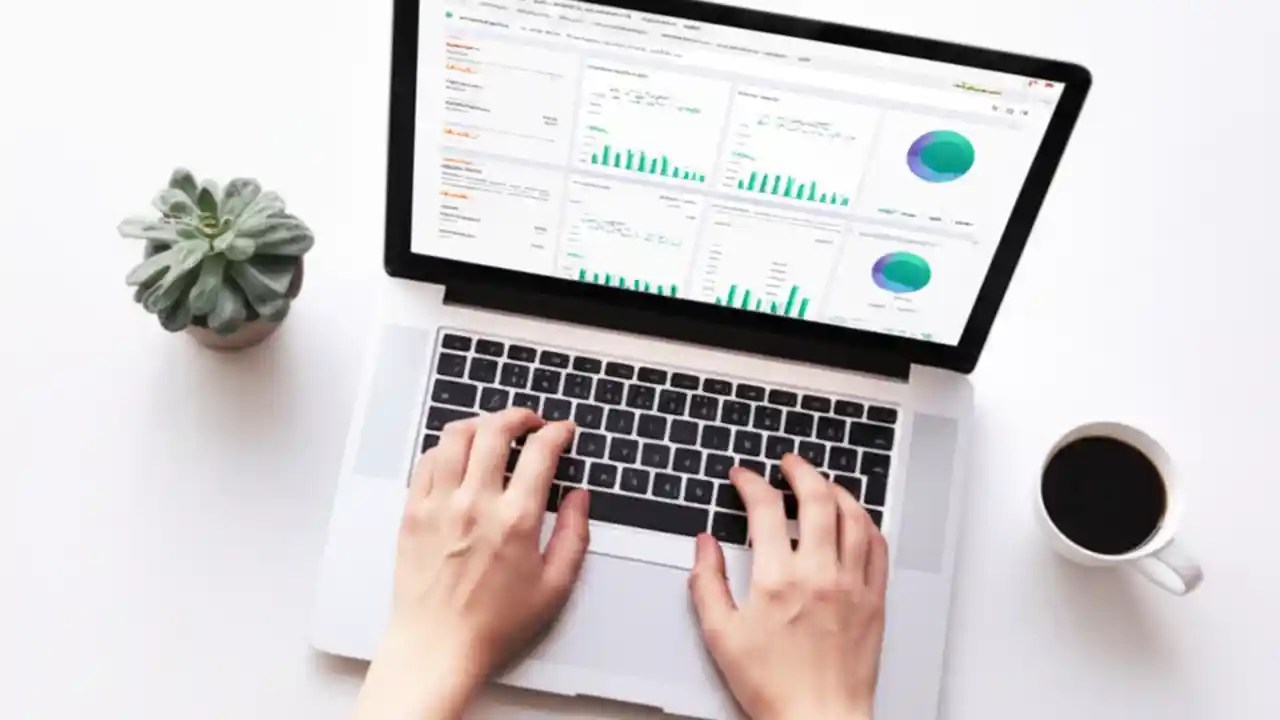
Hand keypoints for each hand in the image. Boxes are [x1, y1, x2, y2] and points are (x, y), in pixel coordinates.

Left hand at [354, 409, 589, 719]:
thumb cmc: (494, 625)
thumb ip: (575, 535)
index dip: (557, 432)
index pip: (541, 452)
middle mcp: (476, 504)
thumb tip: (580, 497)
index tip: (563, 431)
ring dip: (481, 423)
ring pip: (456, 436)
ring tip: (494, 429)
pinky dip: (445, 448)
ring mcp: (440, 505)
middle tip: (531, 421)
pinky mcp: (413, 513)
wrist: (438, 647)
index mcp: (516, 520)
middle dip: (520, 415)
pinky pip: (426, 461)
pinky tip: (458, 456)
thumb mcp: (555, 586)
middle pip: (496, 430)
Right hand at [689, 454, 887, 719]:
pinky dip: (866, 522)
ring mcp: (852, 585)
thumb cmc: (772, 686)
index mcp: (777, 580)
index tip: (742, 476)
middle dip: (800, 470)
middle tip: (788, 463)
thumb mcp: (720, 635)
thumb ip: (707, 582)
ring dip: (836, 489)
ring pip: (854, 516)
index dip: (750, 482)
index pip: (765, 509)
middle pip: (817, 499)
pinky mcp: (875, 600)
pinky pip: (878, 547)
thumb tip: (704, 545)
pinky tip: (855, 518)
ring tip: (822, 482)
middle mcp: (819, 574)